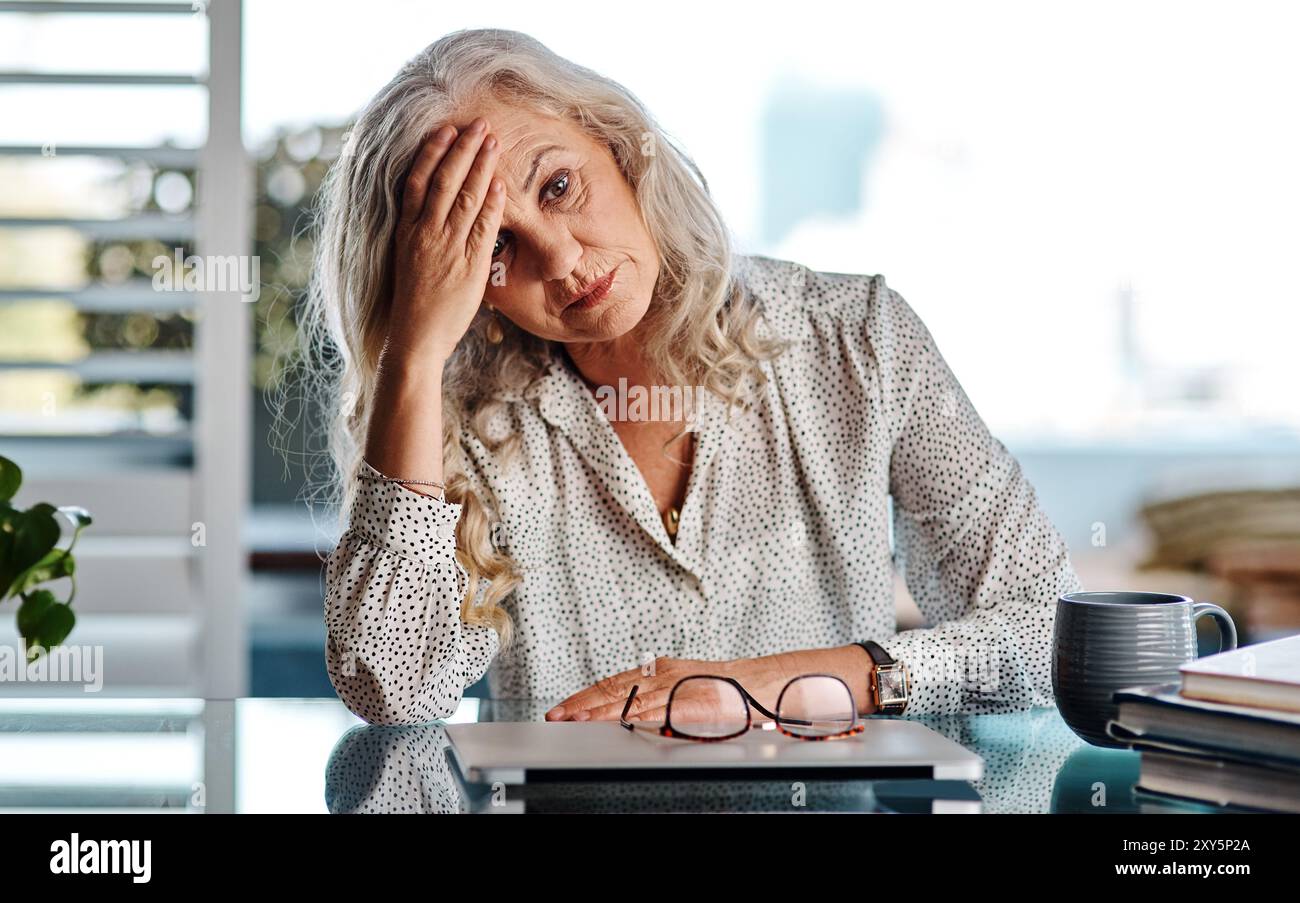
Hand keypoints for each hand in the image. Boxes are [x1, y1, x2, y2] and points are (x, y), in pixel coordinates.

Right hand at [385, 117, 504, 363]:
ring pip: (465, 198)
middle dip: (463, 149)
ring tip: (493, 143)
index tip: (447, 131)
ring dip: (481, 167)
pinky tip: (500, 184)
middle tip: (479, 125)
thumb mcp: (411, 261)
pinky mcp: (468, 266)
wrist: (415, 339)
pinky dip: (491, 203)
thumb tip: (440, 213)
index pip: (419, 181)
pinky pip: (482, 228)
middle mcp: (425, 235)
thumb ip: (424, 235)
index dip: (433, 153)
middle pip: (445, 181)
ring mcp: (446, 249)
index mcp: (407, 231)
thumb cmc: (414, 303)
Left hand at [544, 653, 799, 723]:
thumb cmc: (724, 690)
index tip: (563, 707)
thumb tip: (629, 716)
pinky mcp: (689, 703)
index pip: (613, 683)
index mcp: (659, 671)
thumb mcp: (683, 690)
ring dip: (598, 710)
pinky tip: (615, 723)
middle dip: (581, 703)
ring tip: (574, 720)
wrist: (759, 685)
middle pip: (613, 689)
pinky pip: (655, 711)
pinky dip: (632, 717)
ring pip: (628, 699)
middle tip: (555, 716)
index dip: (585, 695)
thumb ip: (657, 701)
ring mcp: (675, 687)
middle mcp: (662, 675)